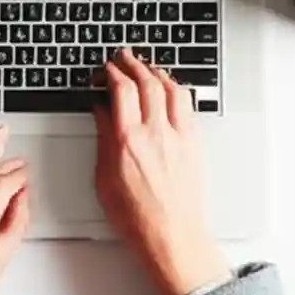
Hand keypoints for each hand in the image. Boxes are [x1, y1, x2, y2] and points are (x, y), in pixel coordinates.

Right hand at [93, 48, 230, 294]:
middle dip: (133, 64)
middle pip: (147, 82)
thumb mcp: (104, 177)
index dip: (112, 72)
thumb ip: (103, 138)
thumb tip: (101, 112)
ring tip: (146, 67)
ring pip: (171, 88)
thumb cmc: (138, 217)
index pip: (121, 90)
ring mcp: (178, 137)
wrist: (172, 236)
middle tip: (123, 57)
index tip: (106, 69)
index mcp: (128, 141)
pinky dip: (175, 89)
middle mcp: (156, 134)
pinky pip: (186, 105)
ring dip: (156, 72)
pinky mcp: (193, 143)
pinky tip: (169, 88)